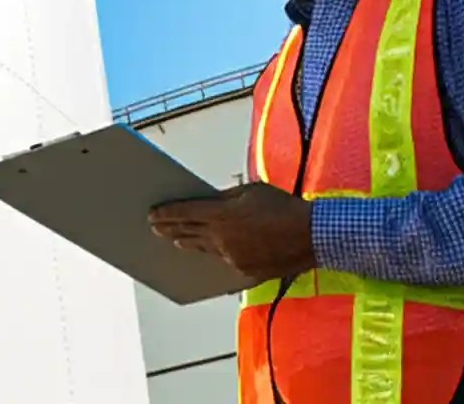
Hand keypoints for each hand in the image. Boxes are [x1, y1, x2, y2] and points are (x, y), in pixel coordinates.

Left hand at [148, 182, 315, 279]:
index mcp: (222, 215)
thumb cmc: (284, 207)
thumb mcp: (252, 191)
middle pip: (188, 233)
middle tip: (154, 227)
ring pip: (204, 250)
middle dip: (169, 229)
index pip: (185, 213)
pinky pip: (223, 262)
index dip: (166, 213)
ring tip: (175, 239)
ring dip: (187, 243)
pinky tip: (206, 252)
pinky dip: (214, 254)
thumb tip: (210, 201)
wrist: (313, 235)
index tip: (151, 213)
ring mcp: (232, 258)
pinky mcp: (244, 272)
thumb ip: (226, 197)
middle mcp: (222, 239)